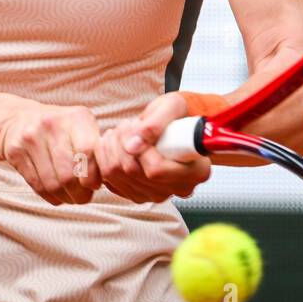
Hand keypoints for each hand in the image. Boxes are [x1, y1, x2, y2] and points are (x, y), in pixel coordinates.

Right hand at [0, 104, 102, 205]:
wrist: (18, 120)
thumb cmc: (62, 129)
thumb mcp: (82, 128)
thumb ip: (98, 149)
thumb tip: (110, 178)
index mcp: (76, 117)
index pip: (88, 152)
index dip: (94, 175)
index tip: (96, 184)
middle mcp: (52, 124)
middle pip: (69, 174)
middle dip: (80, 193)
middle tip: (85, 196)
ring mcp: (31, 138)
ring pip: (53, 184)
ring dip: (66, 198)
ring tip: (72, 197)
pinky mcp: (15, 152)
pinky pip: (37, 186)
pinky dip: (52, 197)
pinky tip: (58, 194)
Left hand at [95, 93, 211, 203]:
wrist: (177, 125)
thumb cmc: (179, 114)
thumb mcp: (172, 107)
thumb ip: (154, 125)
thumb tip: (132, 145)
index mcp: (196, 170)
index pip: (156, 169)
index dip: (139, 148)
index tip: (136, 127)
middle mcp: (179, 187)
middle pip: (133, 172)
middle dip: (120, 143)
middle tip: (126, 125)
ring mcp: (159, 193)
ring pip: (118, 176)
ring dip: (110, 149)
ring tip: (119, 132)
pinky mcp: (141, 194)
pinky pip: (112, 181)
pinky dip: (106, 159)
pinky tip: (114, 145)